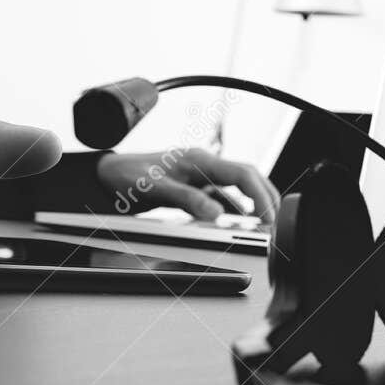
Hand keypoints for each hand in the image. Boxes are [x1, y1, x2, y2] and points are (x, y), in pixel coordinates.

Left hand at [96, 147, 279, 222]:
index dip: (260, 195)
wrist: (108, 174)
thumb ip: (186, 200)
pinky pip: (223, 196)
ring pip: (238, 187)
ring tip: (264, 224)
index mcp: (198, 160)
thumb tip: (215, 215)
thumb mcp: (155, 188)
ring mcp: (200, 175)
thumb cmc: (127, 176)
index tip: (269, 217)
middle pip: (248, 177)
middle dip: (266, 197)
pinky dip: (235, 209)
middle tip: (276, 222)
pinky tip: (239, 222)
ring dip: (253, 203)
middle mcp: (203, 165)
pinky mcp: (195, 186)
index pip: (242, 173)